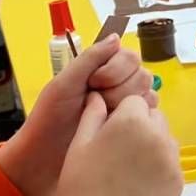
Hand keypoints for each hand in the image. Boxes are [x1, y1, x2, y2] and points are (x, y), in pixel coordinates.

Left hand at [0, 34, 156, 195]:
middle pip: (142, 74)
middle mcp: (118, 85)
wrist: (45, 159)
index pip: (129, 56)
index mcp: (101, 70)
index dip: (116, 68)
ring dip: (125, 105)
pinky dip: (136, 120)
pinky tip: (116, 127)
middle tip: (96, 103)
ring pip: (148, 95)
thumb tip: (115, 37)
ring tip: (104, 117)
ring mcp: (126, 107)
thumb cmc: (49, 120)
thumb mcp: (64, 83)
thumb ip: (89, 59)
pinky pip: (150, 117)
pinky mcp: (132, 128)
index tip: (94, 82)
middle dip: (119, 89)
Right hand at [48, 93, 182, 195]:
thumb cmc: (81, 181)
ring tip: (129, 167)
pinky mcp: (178, 181)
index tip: (110, 131)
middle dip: (141, 126)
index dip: (121, 114)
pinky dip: (160, 168)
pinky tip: (139, 181)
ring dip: (153, 145)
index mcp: (133, 120)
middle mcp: (159, 135)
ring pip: (166, 139)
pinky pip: (171, 163)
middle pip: (155, 117)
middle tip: (120, 149)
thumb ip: (94, 112)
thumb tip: (100, 95)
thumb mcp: (80, 140)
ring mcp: (172, 160)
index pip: (135, 101)